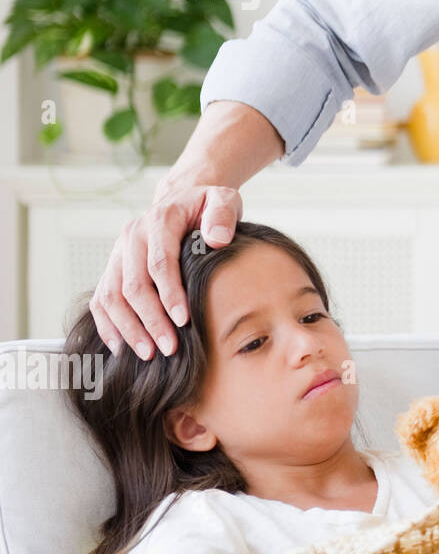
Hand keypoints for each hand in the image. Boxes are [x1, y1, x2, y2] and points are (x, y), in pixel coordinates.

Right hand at [89, 181, 242, 359]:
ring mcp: (118, 253)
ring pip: (111, 296)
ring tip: (148, 354)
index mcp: (159, 220)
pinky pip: (101, 299)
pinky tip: (122, 348)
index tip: (183, 320)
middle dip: (150, 320)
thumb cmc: (207, 205)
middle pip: (132, 285)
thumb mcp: (223, 199)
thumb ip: (223, 214)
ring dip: (127, 328)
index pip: (159, 262)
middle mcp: (132, 236)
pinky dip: (107, 325)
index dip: (169, 293)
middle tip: (169, 348)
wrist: (183, 199)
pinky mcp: (113, 268)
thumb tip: (217, 238)